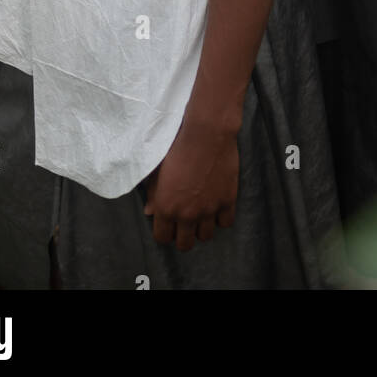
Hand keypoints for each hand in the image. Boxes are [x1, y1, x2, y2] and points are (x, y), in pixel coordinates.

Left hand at [144, 119, 239, 251]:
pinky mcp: (227, 201)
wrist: (206, 132)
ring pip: (205, 237)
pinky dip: (221, 217)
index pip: (162, 238)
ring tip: (202, 212)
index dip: (165, 232)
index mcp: (165, 207)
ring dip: (202, 227)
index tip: (169, 224)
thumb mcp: (158, 169)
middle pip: (185, 244)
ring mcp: (208, 209)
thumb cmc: (177, 146)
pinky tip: (217, 204)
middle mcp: (186, 213)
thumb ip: (153, 194)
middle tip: (186, 221)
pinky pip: (225, 223)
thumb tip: (149, 212)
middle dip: (183, 235)